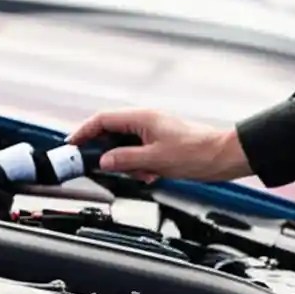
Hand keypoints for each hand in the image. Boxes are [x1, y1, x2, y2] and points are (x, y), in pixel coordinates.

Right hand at [66, 109, 251, 182]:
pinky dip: (141, 166)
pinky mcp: (162, 144)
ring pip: (126, 148)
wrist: (223, 157)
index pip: (102, 120)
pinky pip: (140, 155)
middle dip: (110, 154)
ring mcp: (154, 132)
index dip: (84, 132)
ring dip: (128, 164)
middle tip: (105, 168)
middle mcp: (145, 121)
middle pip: (112, 134)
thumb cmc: (196, 152)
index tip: (71, 145)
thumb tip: (104, 160)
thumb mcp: (154, 160)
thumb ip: (125, 160)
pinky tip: (152, 174)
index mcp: (141, 118)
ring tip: (143, 173)